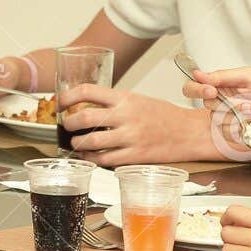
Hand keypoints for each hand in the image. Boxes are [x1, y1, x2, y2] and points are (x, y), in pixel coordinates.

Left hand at [62, 85, 208, 165]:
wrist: (190, 132)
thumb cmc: (163, 115)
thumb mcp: (138, 100)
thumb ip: (114, 103)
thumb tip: (85, 106)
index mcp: (125, 98)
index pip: (87, 91)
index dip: (68, 97)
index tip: (60, 103)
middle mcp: (126, 116)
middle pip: (84, 118)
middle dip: (68, 123)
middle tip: (66, 126)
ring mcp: (130, 137)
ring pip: (91, 142)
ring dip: (77, 144)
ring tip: (76, 143)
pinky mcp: (135, 156)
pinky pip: (105, 160)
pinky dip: (92, 159)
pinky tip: (90, 156)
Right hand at [181, 66, 250, 152]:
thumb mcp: (250, 76)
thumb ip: (224, 75)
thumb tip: (199, 74)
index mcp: (221, 86)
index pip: (194, 87)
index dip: (196, 88)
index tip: (209, 88)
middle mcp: (221, 103)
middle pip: (203, 103)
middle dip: (221, 101)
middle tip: (237, 100)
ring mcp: (227, 120)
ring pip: (216, 118)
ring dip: (238, 112)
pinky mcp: (234, 135)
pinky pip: (227, 132)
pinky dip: (242, 125)